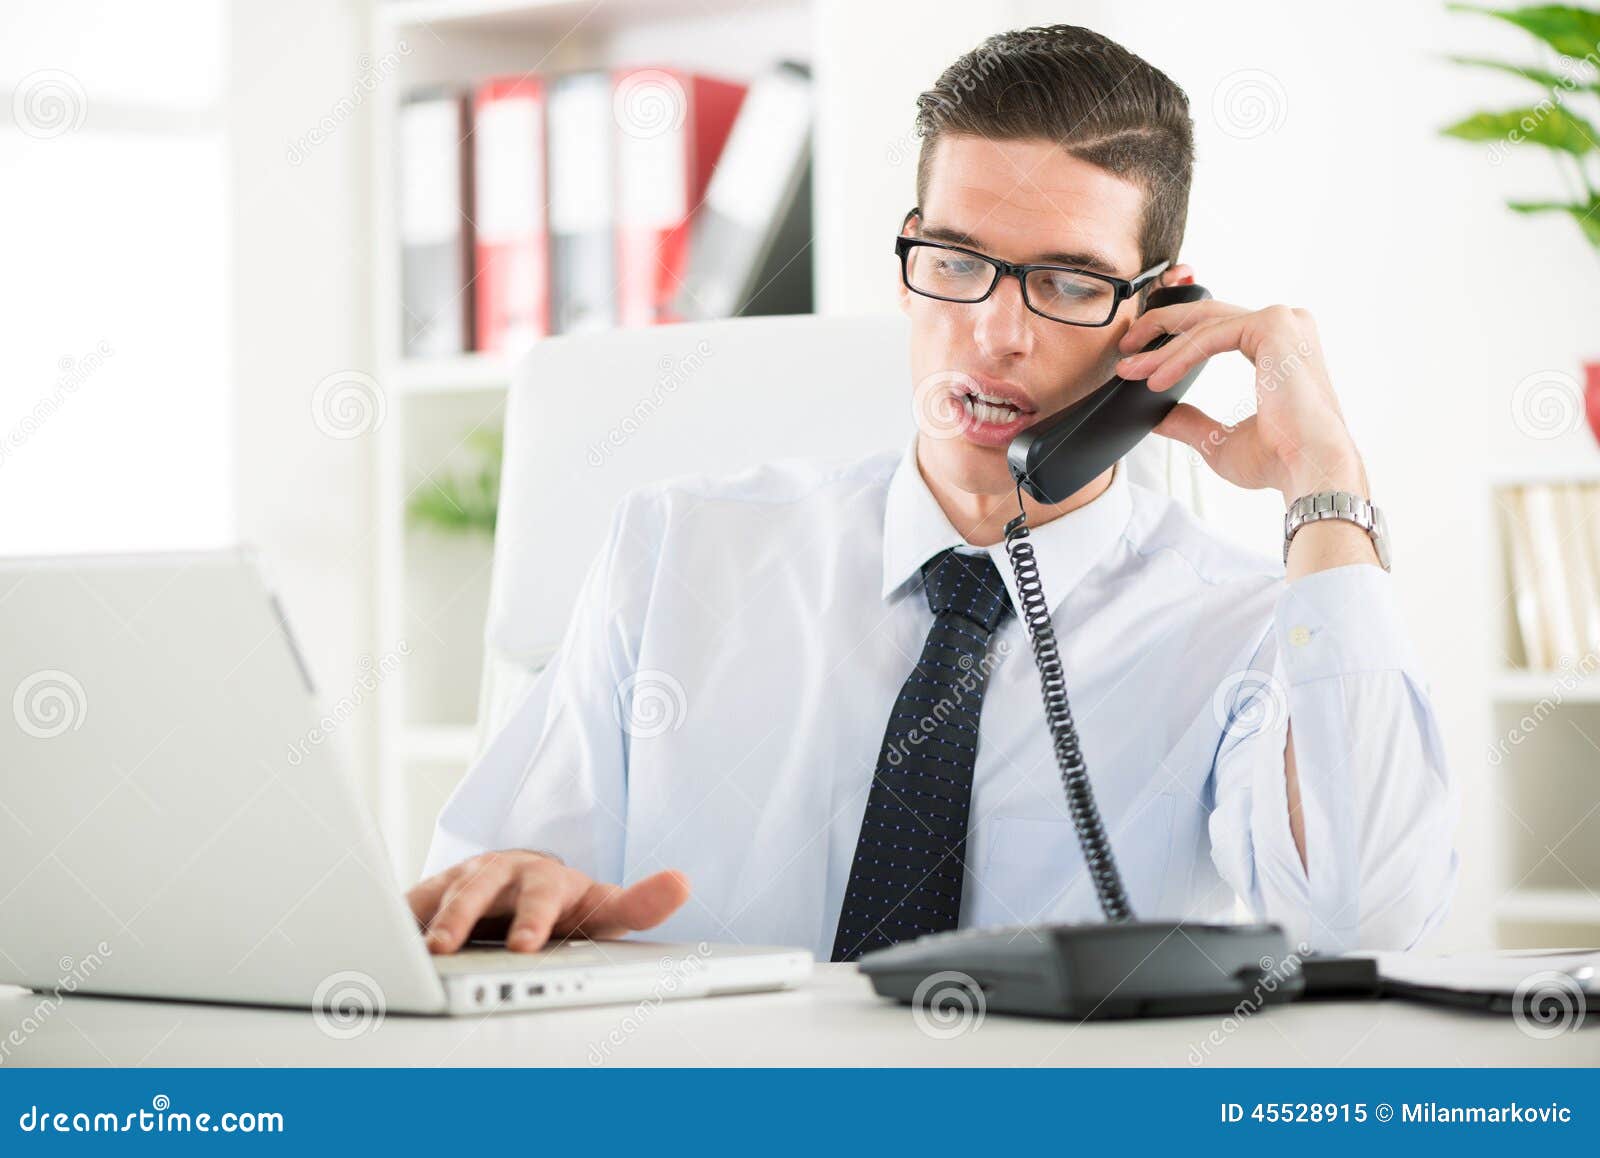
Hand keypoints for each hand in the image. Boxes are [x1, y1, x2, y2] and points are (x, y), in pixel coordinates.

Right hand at [407, 850, 690, 953]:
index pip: (543, 895)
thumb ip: (640, 902)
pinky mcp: (428, 893)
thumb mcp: (602, 907)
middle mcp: (501, 874)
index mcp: (546, 879)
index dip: (534, 918)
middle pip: (481, 889)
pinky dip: (393, 918)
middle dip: (463, 916)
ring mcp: (463, 881)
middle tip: (453, 948)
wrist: (519, 879)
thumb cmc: (562, 901)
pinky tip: (376, 940)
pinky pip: (407, 904)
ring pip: (441, 893)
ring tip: (421, 949)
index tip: (527, 945)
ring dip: (430, 918)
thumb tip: (682, 881)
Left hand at [1114, 285, 1367, 504]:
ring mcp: (1283, 322)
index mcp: (1280, 347)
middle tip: (1126, 348)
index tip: (1139, 359)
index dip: (1174, 340)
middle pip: (1208, 314)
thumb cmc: (1280, 459)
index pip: (1217, 327)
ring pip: (1205, 325)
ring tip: (1133, 370)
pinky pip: (1212, 335)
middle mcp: (1287, 326)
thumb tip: (1159, 419)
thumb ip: (1190, 422)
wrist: (1309, 468)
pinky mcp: (1273, 326)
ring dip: (1162, 349)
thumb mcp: (1220, 439)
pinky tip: (1156, 379)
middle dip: (1160, 328)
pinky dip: (1180, 356)